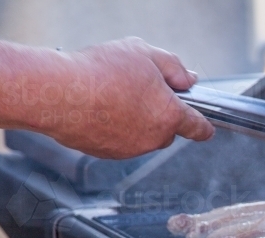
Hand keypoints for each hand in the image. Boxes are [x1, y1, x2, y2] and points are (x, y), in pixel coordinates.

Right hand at [40, 38, 214, 158]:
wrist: (58, 94)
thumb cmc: (100, 72)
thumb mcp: (144, 54)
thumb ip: (173, 67)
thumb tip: (189, 79)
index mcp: (169, 115)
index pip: (198, 128)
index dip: (204, 125)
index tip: (206, 127)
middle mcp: (153, 138)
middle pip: (167, 129)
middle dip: (160, 113)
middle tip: (140, 89)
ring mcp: (130, 150)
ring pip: (142, 135)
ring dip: (135, 119)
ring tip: (112, 94)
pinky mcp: (108, 154)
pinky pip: (118, 140)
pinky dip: (113, 127)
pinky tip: (98, 106)